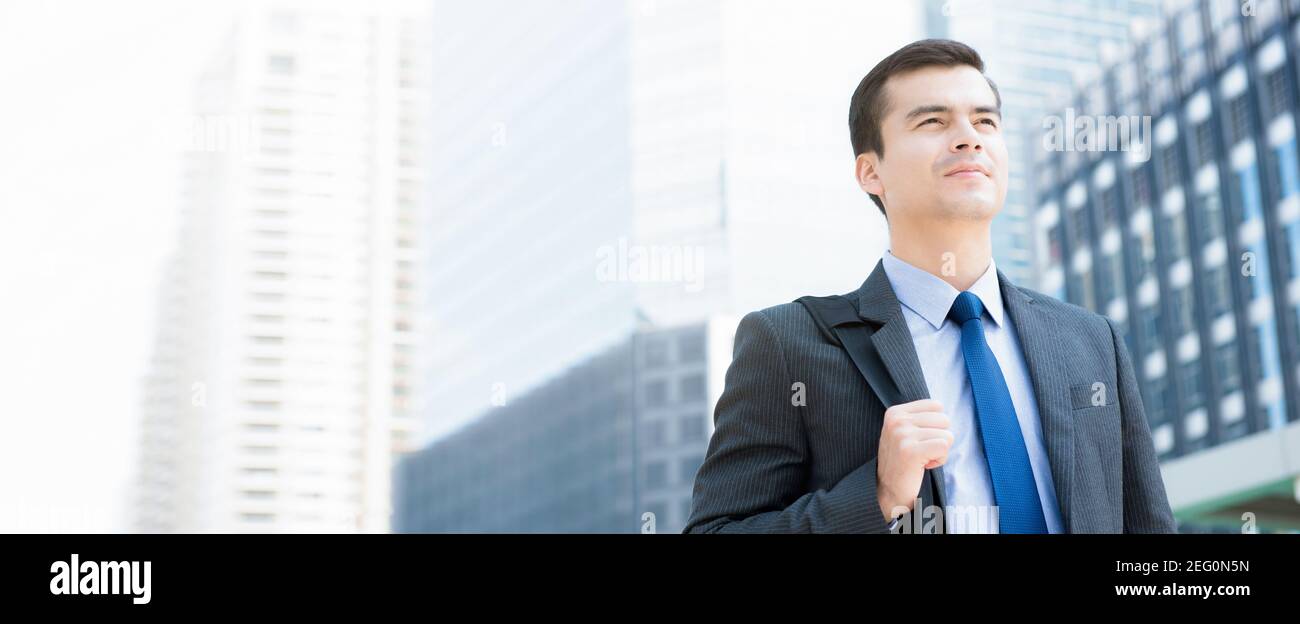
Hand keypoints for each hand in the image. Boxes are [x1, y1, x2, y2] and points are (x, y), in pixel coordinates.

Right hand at [875, 399, 952, 521]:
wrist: (889, 490)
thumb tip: (941, 407)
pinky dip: (941, 459)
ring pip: (947, 435)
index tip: (920, 440)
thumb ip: (919, 417)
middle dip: (939, 438)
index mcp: (895, 412)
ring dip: (939, 451)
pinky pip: (944, 447)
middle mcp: (897, 420)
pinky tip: (925, 465)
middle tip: (922, 452)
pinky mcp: (911, 451)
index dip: (936, 425)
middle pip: (944, 419)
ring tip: (922, 459)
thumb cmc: (903, 461)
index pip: (937, 406)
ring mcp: (902, 435)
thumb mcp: (904, 432)